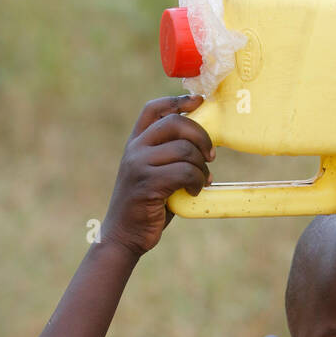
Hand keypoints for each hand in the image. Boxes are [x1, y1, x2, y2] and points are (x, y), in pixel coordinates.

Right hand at [100, 94, 215, 257]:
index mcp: (136, 142)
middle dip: (201, 136)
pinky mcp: (148, 183)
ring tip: (201, 181)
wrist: (123, 235)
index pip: (154, 109)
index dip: (178, 101)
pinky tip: (195, 190)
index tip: (199, 101)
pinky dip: (197, 181)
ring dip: (201, 166)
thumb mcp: (154, 174)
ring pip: (185, 149)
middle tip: (211, 156)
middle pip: (175, 123)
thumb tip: (205, 146)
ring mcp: (139, 164)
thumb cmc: (146, 206)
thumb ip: (170, 157)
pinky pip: (184, 172)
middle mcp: (135, 149)